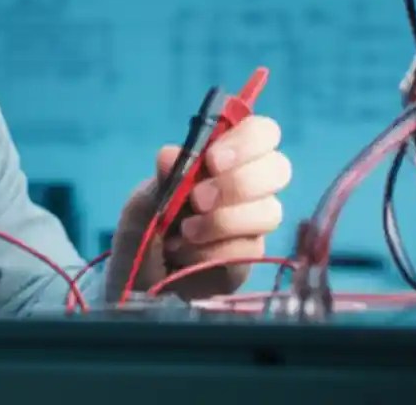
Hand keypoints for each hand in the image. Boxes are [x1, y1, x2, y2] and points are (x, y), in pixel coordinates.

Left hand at [106, 115, 291, 300]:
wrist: (137, 282)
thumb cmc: (145, 232)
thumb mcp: (144, 201)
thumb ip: (162, 178)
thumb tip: (172, 154)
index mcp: (226, 159)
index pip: (263, 132)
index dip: (247, 141)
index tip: (212, 160)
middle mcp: (248, 188)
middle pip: (279, 169)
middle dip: (237, 183)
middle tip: (198, 199)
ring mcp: (254, 225)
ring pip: (269, 212)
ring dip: (223, 221)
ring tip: (184, 232)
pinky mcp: (250, 259)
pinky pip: (248, 249)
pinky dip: (211, 251)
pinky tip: (186, 255)